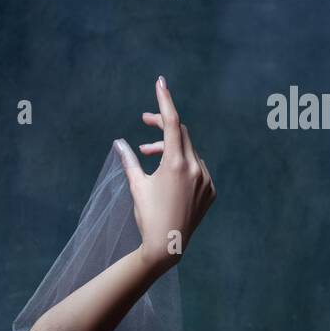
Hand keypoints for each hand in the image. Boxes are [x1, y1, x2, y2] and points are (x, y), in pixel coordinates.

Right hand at [114, 76, 215, 272]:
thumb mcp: (137, 186)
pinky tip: (170, 179)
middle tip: (145, 122)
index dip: (165, 100)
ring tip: (150, 156)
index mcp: (175, 164)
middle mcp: (195, 168)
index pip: (172, 122)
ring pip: (189, 151)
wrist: (167, 247)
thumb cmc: (148, 216)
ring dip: (170, 149)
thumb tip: (118, 143)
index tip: (160, 83)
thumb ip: (129, 160)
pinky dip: (184, 166)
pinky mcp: (211, 191)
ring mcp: (205, 180)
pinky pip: (198, 169)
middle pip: (180, 133)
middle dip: (162, 126)